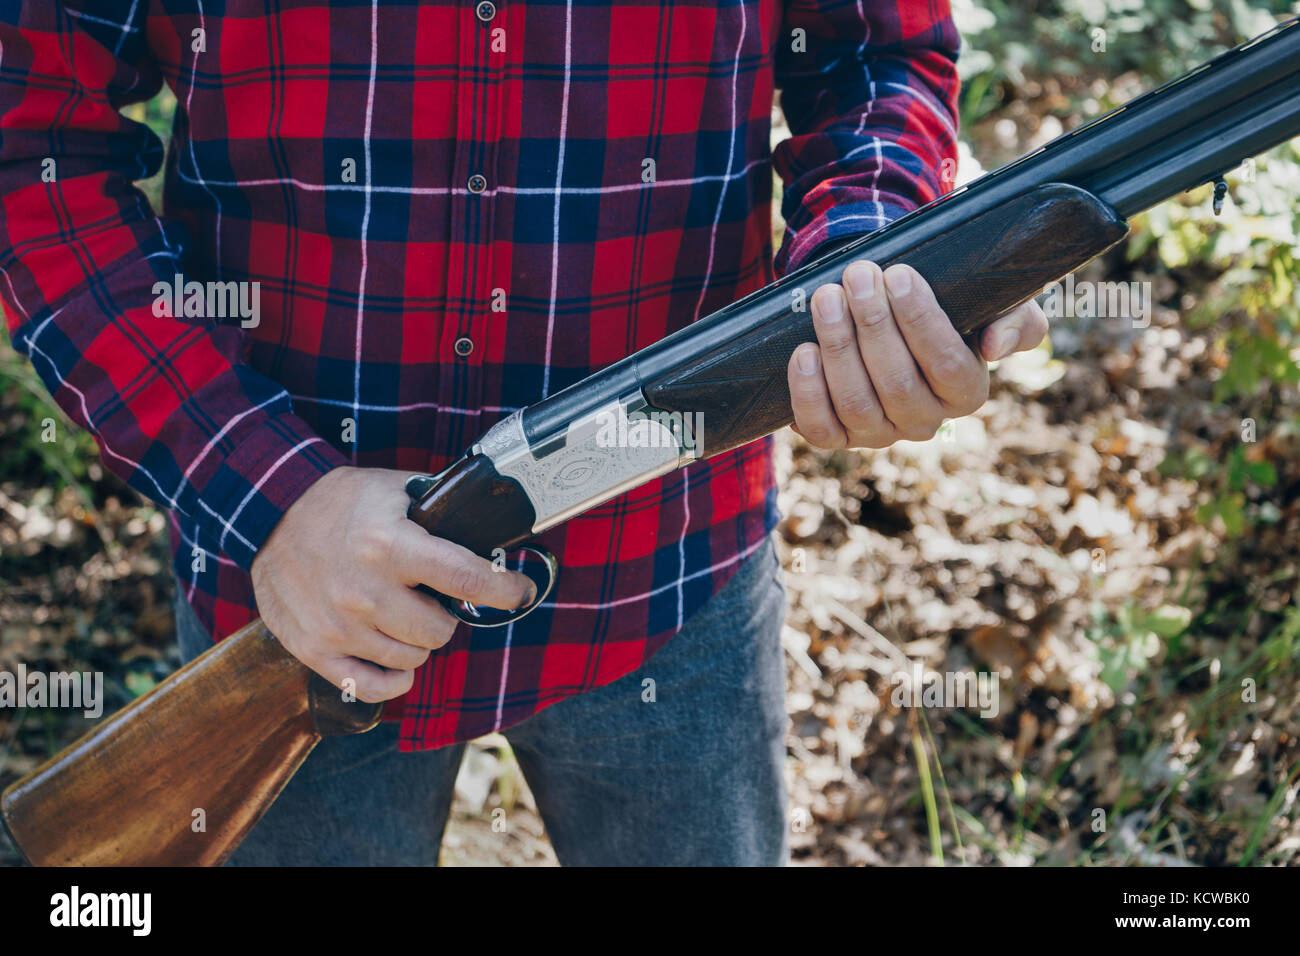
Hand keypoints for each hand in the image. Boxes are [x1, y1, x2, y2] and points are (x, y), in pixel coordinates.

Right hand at [251, 467, 535, 701]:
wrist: (268, 514)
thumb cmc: (341, 502)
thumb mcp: (395, 489)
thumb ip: (441, 508)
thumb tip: (494, 522)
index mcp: (389, 545)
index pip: (466, 578)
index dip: (505, 590)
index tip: (522, 591)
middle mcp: (364, 591)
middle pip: (441, 630)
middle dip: (447, 613)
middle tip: (432, 597)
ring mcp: (338, 625)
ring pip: (413, 658)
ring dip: (418, 640)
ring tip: (402, 614)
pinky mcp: (314, 649)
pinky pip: (374, 687)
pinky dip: (393, 678)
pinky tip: (395, 657)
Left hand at [787, 261, 1046, 448]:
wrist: (889, 313)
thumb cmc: (948, 305)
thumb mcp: (996, 303)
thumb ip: (1016, 319)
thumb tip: (994, 345)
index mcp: (966, 392)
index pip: (948, 365)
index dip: (921, 320)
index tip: (899, 273)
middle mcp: (924, 421)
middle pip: (897, 383)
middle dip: (873, 324)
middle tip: (857, 274)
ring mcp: (879, 433)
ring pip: (856, 403)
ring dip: (838, 346)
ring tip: (826, 297)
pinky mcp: (839, 436)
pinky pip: (822, 429)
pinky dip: (808, 393)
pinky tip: (804, 351)